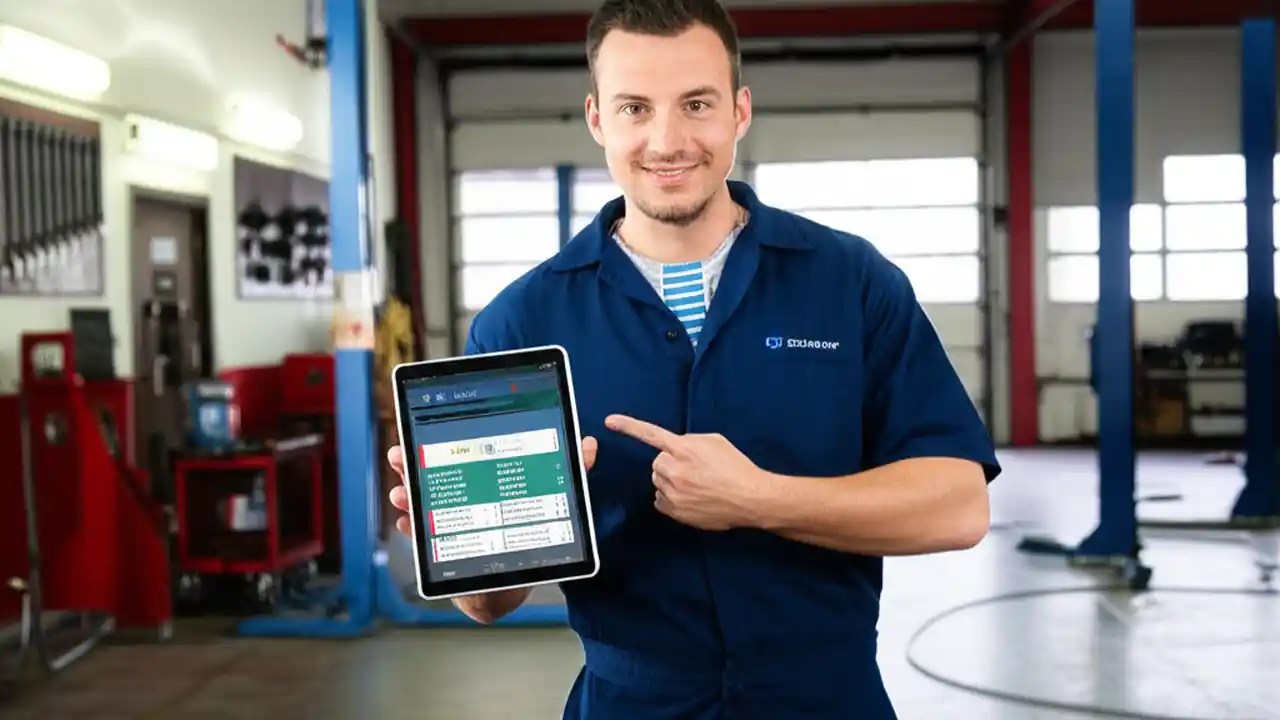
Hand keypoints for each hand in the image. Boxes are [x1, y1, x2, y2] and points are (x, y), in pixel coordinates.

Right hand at [386, 436, 598, 537]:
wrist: (513, 581)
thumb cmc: (530, 534)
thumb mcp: (553, 500)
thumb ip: (569, 473)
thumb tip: (589, 445)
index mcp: (480, 477)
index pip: (456, 450)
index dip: (435, 439)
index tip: (419, 432)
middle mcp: (458, 495)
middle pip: (430, 472)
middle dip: (411, 462)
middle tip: (399, 454)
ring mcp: (445, 520)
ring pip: (421, 501)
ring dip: (406, 493)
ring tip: (401, 492)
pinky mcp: (441, 548)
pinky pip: (422, 536)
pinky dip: (413, 529)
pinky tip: (407, 523)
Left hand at [605, 414, 772, 530]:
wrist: (750, 498)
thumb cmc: (735, 467)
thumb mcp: (714, 441)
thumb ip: (690, 441)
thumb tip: (676, 448)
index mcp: (684, 448)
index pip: (651, 434)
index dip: (629, 426)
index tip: (609, 421)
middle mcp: (674, 469)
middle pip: (657, 463)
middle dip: (670, 464)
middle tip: (693, 470)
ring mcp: (673, 492)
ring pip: (658, 481)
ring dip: (670, 481)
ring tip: (696, 485)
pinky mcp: (675, 511)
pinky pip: (660, 500)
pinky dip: (671, 498)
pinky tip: (691, 498)